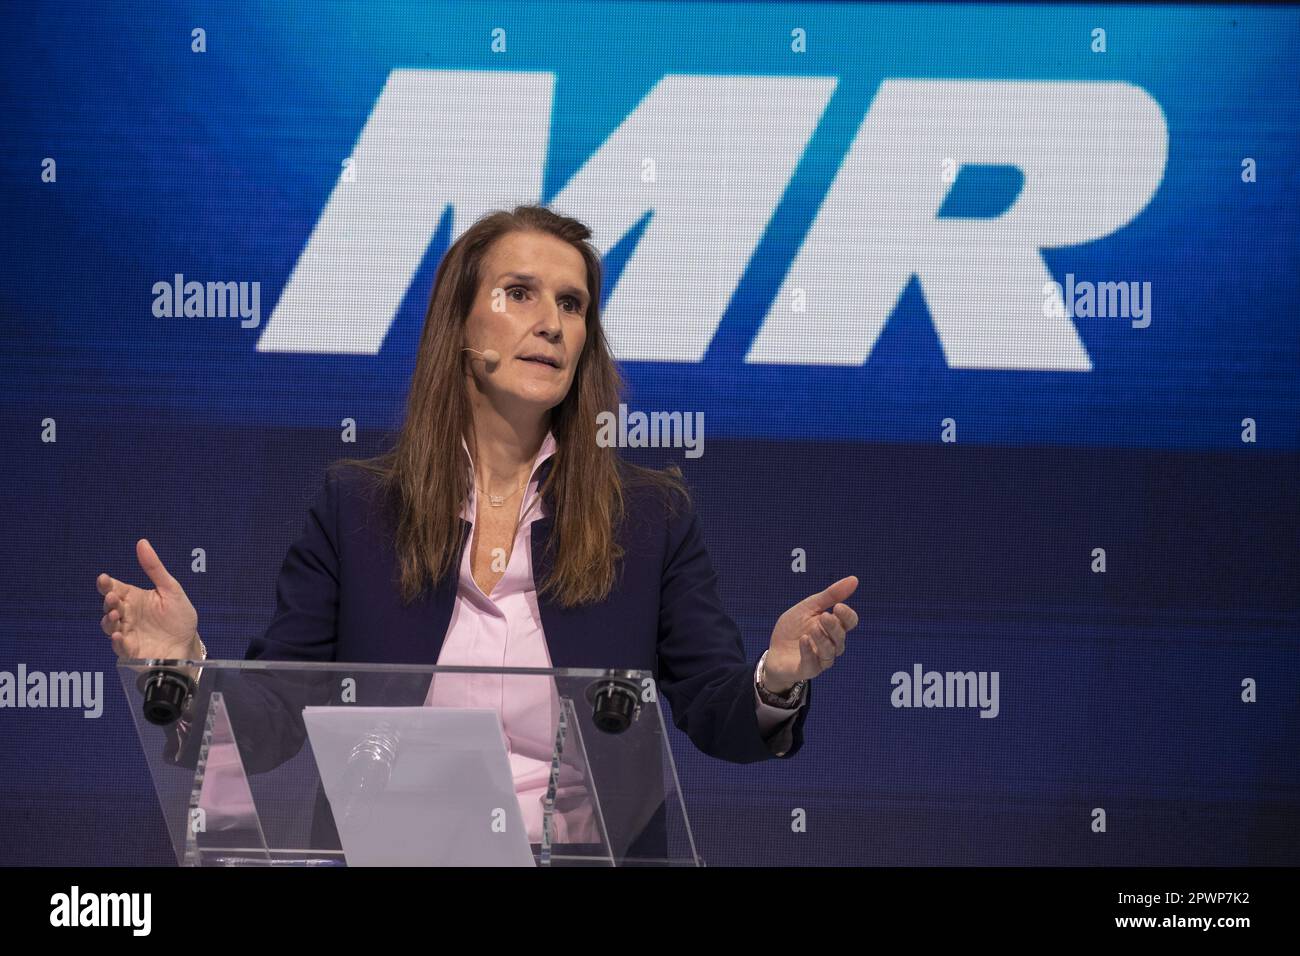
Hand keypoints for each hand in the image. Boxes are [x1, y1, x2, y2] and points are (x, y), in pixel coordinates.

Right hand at [97, 538, 200, 661]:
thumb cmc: (179, 617)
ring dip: (109, 619)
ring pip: (109, 625)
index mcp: (134, 598)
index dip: (107, 584)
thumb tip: (142, 542)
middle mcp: (127, 614)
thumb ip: (154, 568)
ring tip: (116, 613)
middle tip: (113, 596)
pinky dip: (116, 641)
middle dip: (109, 601)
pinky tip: (118, 635)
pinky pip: (119, 646)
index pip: (115, 588)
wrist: (188, 644)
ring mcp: (127, 632)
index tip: (104, 579)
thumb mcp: (171, 589)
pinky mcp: (131, 650)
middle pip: (110, 606)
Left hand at [764, 575, 859, 691]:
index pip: (849, 623)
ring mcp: (820, 659)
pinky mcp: (807, 669)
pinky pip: (813, 663)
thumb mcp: (808, 607)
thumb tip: (854, 579)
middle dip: (834, 627)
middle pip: (841, 637)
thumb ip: (830, 595)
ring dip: (823, 639)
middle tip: (824, 616)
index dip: (847, 615)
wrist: (774, 651)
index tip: (838, 606)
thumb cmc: (793, 629)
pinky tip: (803, 640)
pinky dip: (809, 651)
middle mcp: (831, 644)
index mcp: (833, 627)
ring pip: (830, 652)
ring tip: (813, 629)